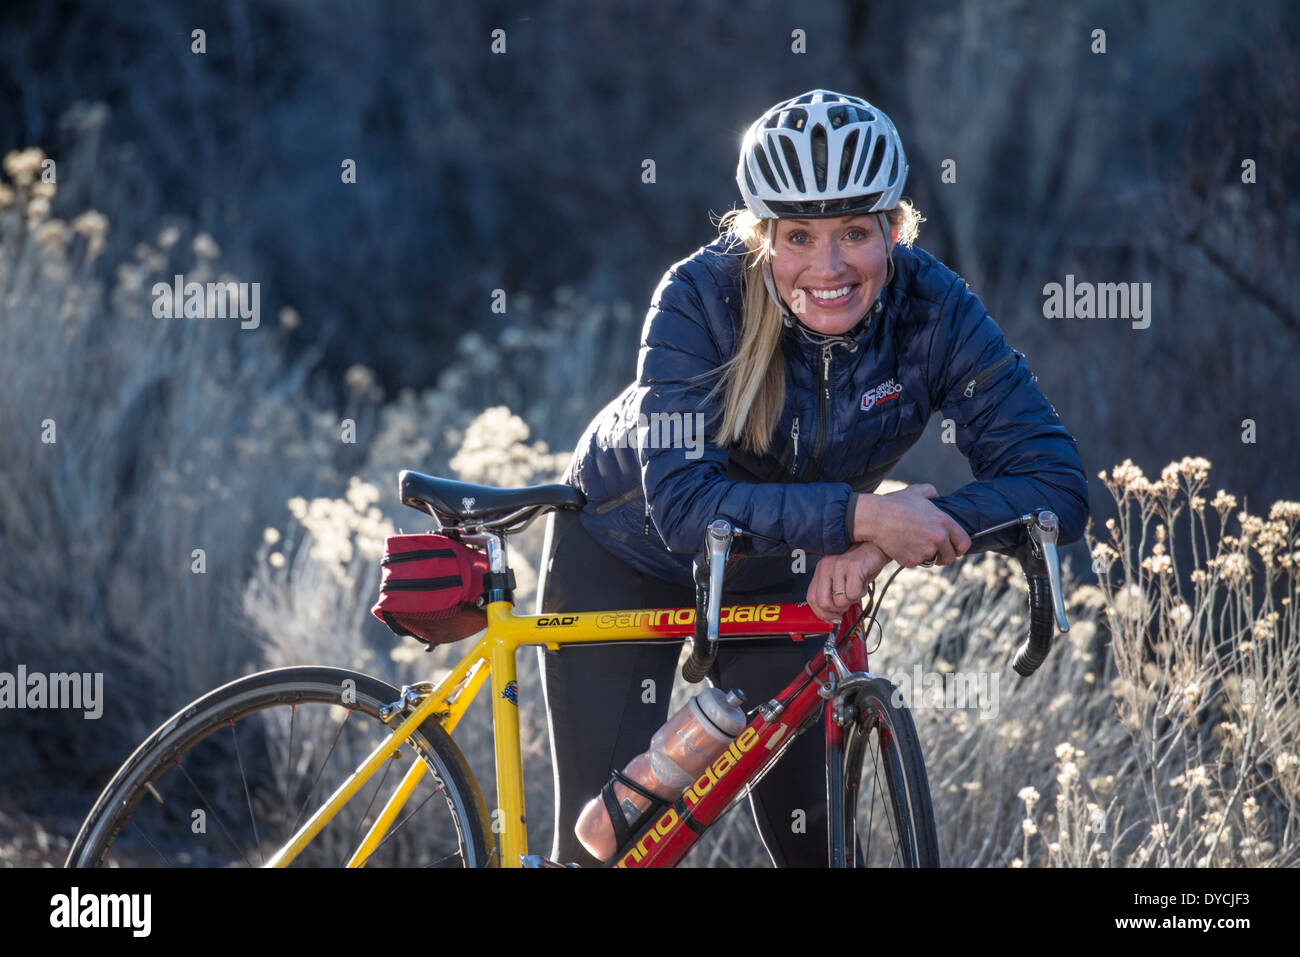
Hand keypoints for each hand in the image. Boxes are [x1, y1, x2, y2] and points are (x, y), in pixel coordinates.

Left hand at [807, 542, 890, 622]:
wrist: (877, 547)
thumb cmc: (861, 566)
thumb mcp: (842, 579)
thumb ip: (834, 593)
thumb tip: (832, 617)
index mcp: (821, 570)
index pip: (812, 598)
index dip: (822, 613)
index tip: (833, 619)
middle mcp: (826, 566)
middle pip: (824, 602)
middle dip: (837, 610)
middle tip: (848, 604)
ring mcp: (838, 566)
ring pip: (840, 601)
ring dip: (852, 600)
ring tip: (858, 588)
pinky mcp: (852, 567)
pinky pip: (853, 594)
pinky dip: (861, 594)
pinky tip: (863, 583)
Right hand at [854, 483, 971, 567]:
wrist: (876, 517)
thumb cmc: (895, 503)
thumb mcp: (916, 491)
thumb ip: (931, 492)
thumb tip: (936, 495)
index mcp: (944, 522)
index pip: (964, 542)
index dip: (959, 548)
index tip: (953, 549)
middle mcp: (939, 538)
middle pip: (949, 557)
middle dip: (942, 557)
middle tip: (932, 552)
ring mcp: (926, 550)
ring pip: (931, 561)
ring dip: (924, 556)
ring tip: (913, 545)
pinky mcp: (913, 560)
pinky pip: (915, 563)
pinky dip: (909, 558)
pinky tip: (901, 547)